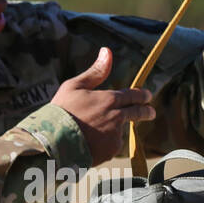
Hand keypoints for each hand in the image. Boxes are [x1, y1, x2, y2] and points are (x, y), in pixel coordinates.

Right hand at [51, 48, 154, 163]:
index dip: (141, 95)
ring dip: (115, 130)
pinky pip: (111, 146)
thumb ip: (95, 71)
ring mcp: (115, 135)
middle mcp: (117, 117)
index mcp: (109, 99)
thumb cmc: (61, 111)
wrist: (53, 141)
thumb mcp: (74, 86)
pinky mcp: (110, 151)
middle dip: (146, 111)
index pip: (133, 95)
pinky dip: (105, 144)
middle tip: (151, 112)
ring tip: (96, 131)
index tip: (147, 95)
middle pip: (137, 112)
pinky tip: (91, 143)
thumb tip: (107, 51)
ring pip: (120, 131)